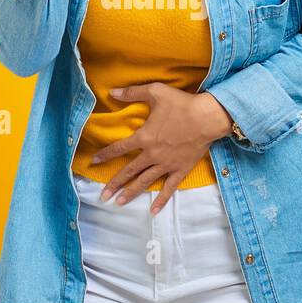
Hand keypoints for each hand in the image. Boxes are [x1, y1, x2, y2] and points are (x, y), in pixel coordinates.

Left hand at [87, 83, 233, 214]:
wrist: (207, 117)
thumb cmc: (182, 103)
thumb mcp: (155, 91)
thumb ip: (132, 92)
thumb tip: (111, 92)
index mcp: (144, 137)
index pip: (119, 148)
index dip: (105, 155)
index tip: (94, 162)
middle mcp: (152, 154)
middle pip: (129, 171)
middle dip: (114, 184)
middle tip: (103, 196)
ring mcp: (166, 164)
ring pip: (145, 181)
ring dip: (131, 193)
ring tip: (119, 203)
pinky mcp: (180, 169)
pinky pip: (169, 187)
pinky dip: (161, 200)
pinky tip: (153, 210)